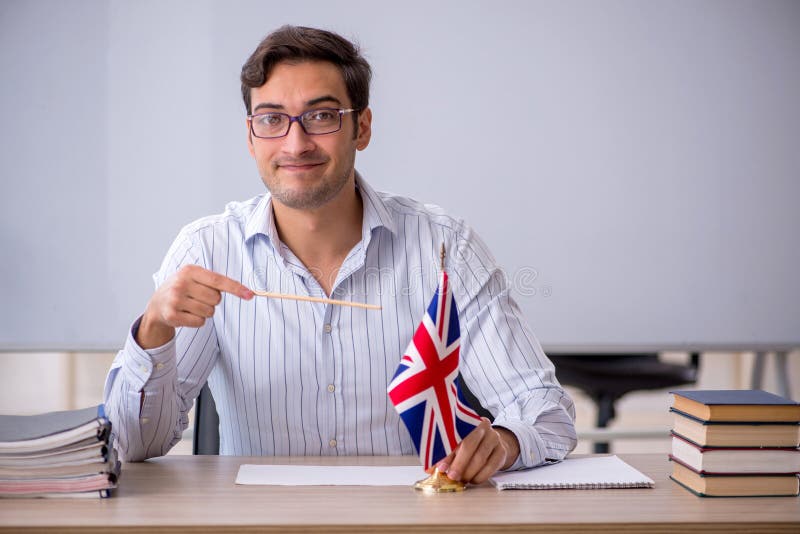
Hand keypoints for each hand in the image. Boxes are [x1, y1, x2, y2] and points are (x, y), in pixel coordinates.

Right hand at [136, 265, 253, 348]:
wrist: (157, 303)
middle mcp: (181, 283)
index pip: (218, 280)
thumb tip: (246, 292)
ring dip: (204, 312)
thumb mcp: (194, 277)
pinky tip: (186, 314)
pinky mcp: (172, 316)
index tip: (250, 295)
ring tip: (190, 306)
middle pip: (216, 299)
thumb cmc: (183, 289)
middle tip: (197, 298)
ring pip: (209, 312)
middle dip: (212, 301)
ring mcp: (175, 300)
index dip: (236, 288)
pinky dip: (197, 321)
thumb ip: (216, 282)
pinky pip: (200, 322)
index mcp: (189, 270)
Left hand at [433, 418, 519, 484]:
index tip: (440, 468)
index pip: (455, 436)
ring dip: (469, 472)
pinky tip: (473, 480)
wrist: (492, 444)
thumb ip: (444, 455)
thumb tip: (430, 470)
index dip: (447, 454)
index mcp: (467, 421)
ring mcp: (494, 438)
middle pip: (469, 445)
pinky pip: (491, 467)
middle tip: (452, 476)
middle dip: (459, 464)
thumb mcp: (456, 444)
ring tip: (461, 480)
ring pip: (480, 457)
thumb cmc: (470, 444)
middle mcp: (482, 427)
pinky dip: (480, 476)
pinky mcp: (502, 451)